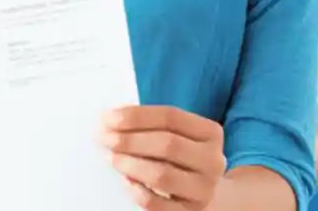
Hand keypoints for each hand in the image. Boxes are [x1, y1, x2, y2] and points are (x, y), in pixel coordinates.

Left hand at [102, 105, 226, 209]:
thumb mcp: (176, 135)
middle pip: (167, 144)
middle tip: (105, 139)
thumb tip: (112, 120)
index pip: (170, 117)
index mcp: (210, 133)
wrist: (202, 190)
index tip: (108, 118)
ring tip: (112, 158)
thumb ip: (150, 125)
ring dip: (131, 164)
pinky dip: (138, 192)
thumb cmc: (180, 157)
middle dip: (130, 140)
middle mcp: (212, 161)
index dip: (136, 116)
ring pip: (162, 175)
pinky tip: (125, 181)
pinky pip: (159, 205)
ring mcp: (204, 189)